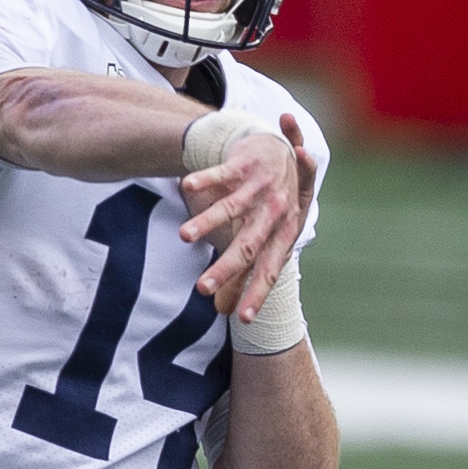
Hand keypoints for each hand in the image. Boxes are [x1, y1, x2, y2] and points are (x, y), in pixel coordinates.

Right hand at [178, 114, 316, 318]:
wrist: (282, 149)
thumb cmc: (271, 204)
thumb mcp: (267, 237)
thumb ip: (244, 273)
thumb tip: (223, 312)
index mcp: (283, 234)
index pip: (270, 269)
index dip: (257, 293)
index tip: (243, 320)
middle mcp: (275, 212)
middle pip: (249, 245)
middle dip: (226, 268)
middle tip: (202, 288)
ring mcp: (261, 188)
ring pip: (232, 208)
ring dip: (208, 221)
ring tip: (184, 236)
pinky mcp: (246, 165)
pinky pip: (224, 174)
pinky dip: (206, 180)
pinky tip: (187, 186)